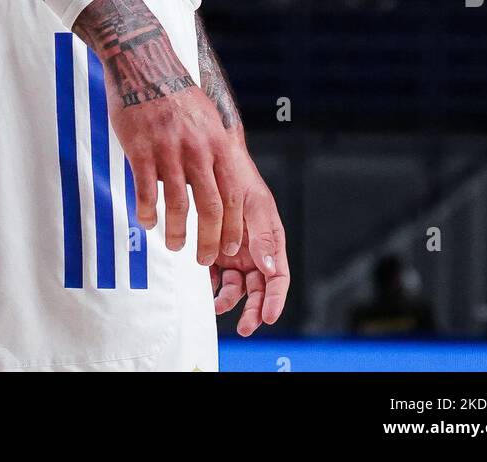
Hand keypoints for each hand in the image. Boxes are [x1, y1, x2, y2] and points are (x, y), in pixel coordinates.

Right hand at [75, 0, 246, 265]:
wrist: (144, 64)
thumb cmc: (176, 94)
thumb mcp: (208, 119)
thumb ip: (215, 151)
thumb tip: (224, 184)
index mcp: (217, 142)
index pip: (232, 194)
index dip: (233, 226)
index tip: (230, 247)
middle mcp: (197, 148)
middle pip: (210, 206)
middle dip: (210, 239)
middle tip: (204, 259)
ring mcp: (168, 149)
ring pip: (178, 204)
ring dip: (177, 232)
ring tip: (175, 246)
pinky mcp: (140, 148)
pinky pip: (146, 190)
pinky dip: (148, 212)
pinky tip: (147, 222)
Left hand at [210, 153, 289, 334]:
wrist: (215, 159)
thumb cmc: (241, 177)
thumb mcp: (255, 203)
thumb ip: (262, 235)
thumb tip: (269, 267)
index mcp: (271, 241)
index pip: (279, 277)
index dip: (275, 299)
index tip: (268, 316)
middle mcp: (255, 251)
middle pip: (259, 289)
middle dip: (254, 310)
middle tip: (246, 327)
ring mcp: (235, 252)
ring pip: (237, 286)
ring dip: (230, 300)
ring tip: (218, 305)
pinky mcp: (215, 250)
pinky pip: (216, 275)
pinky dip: (213, 287)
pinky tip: (208, 291)